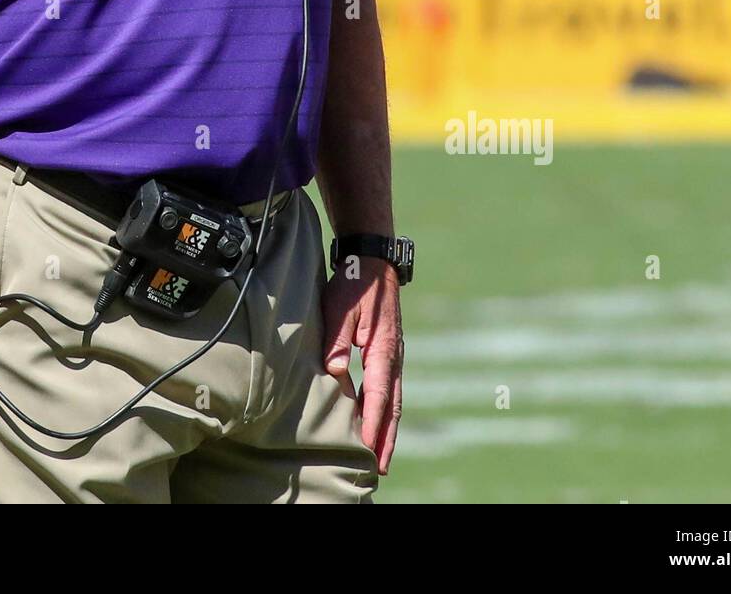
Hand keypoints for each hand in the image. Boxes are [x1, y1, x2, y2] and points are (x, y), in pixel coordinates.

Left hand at [321, 258, 403, 474]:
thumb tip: (336, 371)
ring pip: (394, 400)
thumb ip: (336, 339)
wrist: (371, 260)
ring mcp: (394, 355)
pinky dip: (386, 411)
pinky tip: (377, 422)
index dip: (372, 424)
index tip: (367, 449)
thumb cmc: (353, 283)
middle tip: (381, 469)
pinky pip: (390, 389)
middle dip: (386, 438)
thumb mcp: (339, 306)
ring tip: (381, 457)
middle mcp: (394, 356)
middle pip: (393, 406)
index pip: (379, 394)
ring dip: (388, 429)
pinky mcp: (388, 352)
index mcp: (383, 348)